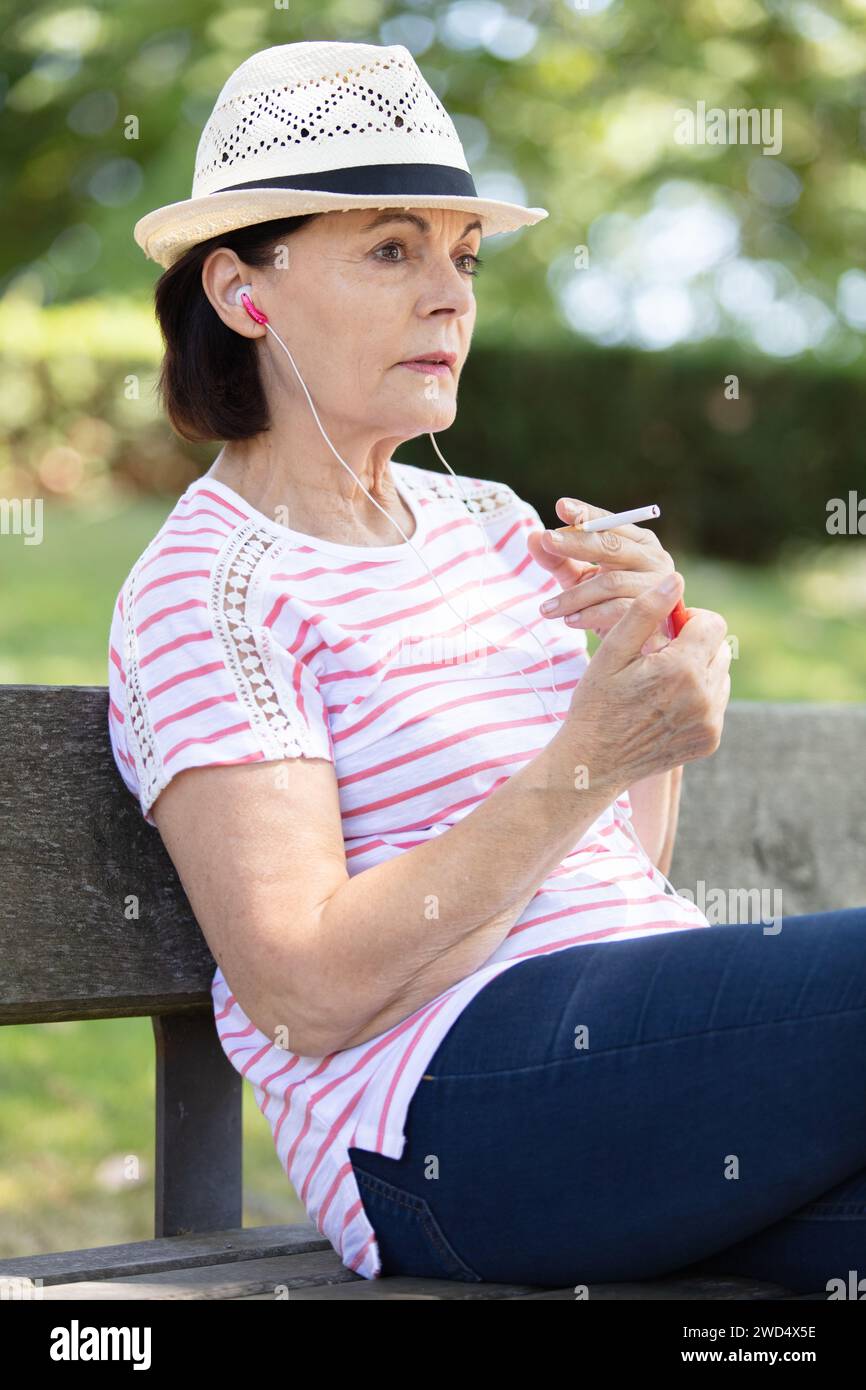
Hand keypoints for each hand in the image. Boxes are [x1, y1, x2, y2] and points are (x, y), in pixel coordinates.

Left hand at [527, 497, 675, 651]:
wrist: (639, 641)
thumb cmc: (608, 602)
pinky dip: (590, 615)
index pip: (610, 522)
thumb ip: (559, 559)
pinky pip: (619, 610)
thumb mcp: (580, 578)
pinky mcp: (657, 614)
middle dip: (576, 542)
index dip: (586, 514)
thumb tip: (532, 537)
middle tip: (546, 540)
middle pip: (612, 546)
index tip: (561, 507)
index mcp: (638, 541)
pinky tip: (569, 620)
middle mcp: (653, 557)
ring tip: (546, 608)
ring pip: (611, 582)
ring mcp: (658, 585)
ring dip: (575, 595)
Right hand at [563, 573, 731, 793]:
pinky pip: (716, 704)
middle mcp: (704, 697)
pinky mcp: (710, 740)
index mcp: (681, 669)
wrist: (594, 763)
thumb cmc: (596, 703)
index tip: (666, 631)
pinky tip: (665, 708)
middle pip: (720, 648)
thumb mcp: (611, 653)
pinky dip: (697, 699)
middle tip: (658, 659)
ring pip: (720, 675)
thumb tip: (675, 579)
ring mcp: (710, 722)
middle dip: (694, 645)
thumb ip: (645, 613)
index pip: (713, 623)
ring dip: (697, 671)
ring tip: (660, 685)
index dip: (690, 620)